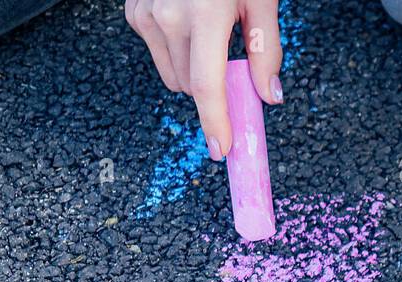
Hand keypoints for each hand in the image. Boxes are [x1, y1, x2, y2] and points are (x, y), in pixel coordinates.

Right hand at [125, 0, 283, 159]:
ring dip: (193, 70)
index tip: (222, 148)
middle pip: (189, 85)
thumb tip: (268, 96)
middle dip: (213, 91)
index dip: (215, 121)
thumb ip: (265, 50)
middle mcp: (167, 16)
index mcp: (205, 14)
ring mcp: (146, 13)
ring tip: (211, 34)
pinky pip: (158, 51)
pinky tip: (189, 20)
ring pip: (172, 74)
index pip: (206, 85)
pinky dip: (176, 48)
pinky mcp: (134, 12)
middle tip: (233, 73)